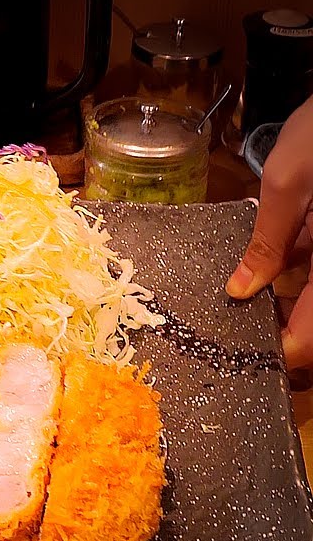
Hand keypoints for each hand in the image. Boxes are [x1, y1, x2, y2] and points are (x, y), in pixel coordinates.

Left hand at [227, 97, 312, 367]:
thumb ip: (268, 240)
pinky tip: (271, 259)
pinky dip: (300, 263)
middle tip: (242, 331)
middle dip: (289, 328)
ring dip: (293, 300)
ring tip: (244, 299)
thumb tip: (241, 289)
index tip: (250, 359)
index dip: (287, 353)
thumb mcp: (290, 181)